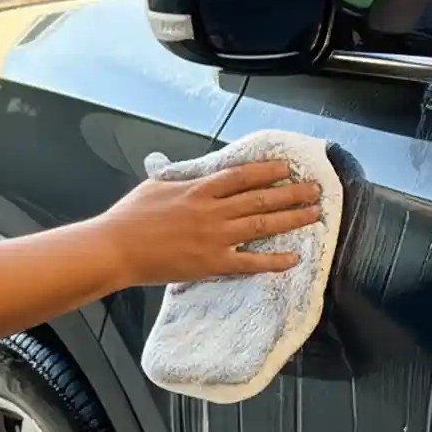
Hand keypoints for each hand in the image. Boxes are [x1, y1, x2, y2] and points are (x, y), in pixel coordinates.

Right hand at [95, 160, 321, 285]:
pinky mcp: (213, 263)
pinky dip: (273, 260)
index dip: (267, 170)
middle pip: (260, 199)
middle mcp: (213, 211)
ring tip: (314, 214)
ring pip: (262, 225)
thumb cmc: (129, 218)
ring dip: (291, 219)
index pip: (242, 176)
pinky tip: (293, 257)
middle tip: (315, 189)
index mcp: (199, 189)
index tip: (287, 167)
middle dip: (291, 193)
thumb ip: (180, 179)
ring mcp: (215, 237)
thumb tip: (190, 172)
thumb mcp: (155, 186)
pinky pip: (250, 262)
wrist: (116, 248)